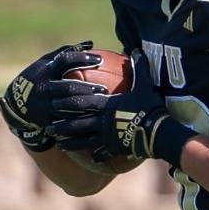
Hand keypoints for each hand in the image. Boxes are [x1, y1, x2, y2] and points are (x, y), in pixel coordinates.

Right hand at [0, 42, 104, 151]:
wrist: (15, 103)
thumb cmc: (37, 77)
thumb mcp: (46, 62)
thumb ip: (67, 52)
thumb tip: (90, 43)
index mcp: (46, 70)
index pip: (65, 60)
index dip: (83, 58)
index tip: (100, 59)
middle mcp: (45, 87)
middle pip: (68, 87)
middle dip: (87, 88)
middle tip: (104, 89)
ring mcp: (44, 104)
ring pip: (68, 107)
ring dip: (86, 106)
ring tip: (101, 104)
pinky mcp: (45, 120)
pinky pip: (64, 122)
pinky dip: (78, 121)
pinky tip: (92, 119)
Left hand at [47, 54, 195, 165]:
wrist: (159, 132)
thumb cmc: (150, 106)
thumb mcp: (145, 84)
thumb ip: (138, 68)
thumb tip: (137, 50)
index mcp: (106, 105)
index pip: (82, 102)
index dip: (67, 102)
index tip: (54, 102)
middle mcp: (102, 122)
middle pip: (77, 124)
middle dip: (61, 126)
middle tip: (48, 127)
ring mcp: (107, 137)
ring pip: (84, 142)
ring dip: (71, 144)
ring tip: (59, 146)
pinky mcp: (116, 148)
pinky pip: (104, 153)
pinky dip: (97, 156)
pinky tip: (91, 159)